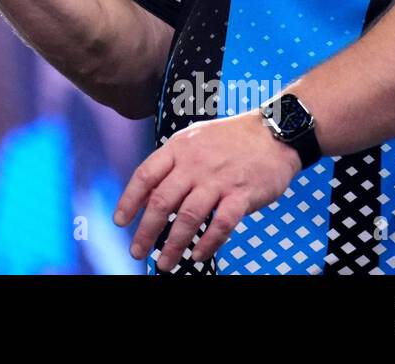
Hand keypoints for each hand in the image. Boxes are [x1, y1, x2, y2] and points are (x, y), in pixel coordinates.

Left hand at [111, 111, 302, 271]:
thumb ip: (169, 165)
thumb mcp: (192, 140)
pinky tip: (198, 255)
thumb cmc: (230, 139)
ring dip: (173, 244)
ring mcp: (219, 180)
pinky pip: (222, 224)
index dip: (129, 200)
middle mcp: (195, 164)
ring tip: (164, 263)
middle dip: (146, 230)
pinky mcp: (243, 194)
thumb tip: (146, 196)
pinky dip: (208, 243)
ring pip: (189, 217)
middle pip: (163, 201)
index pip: (145, 175)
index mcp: (178, 148)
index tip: (120, 221)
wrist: (274, 131)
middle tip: (136, 250)